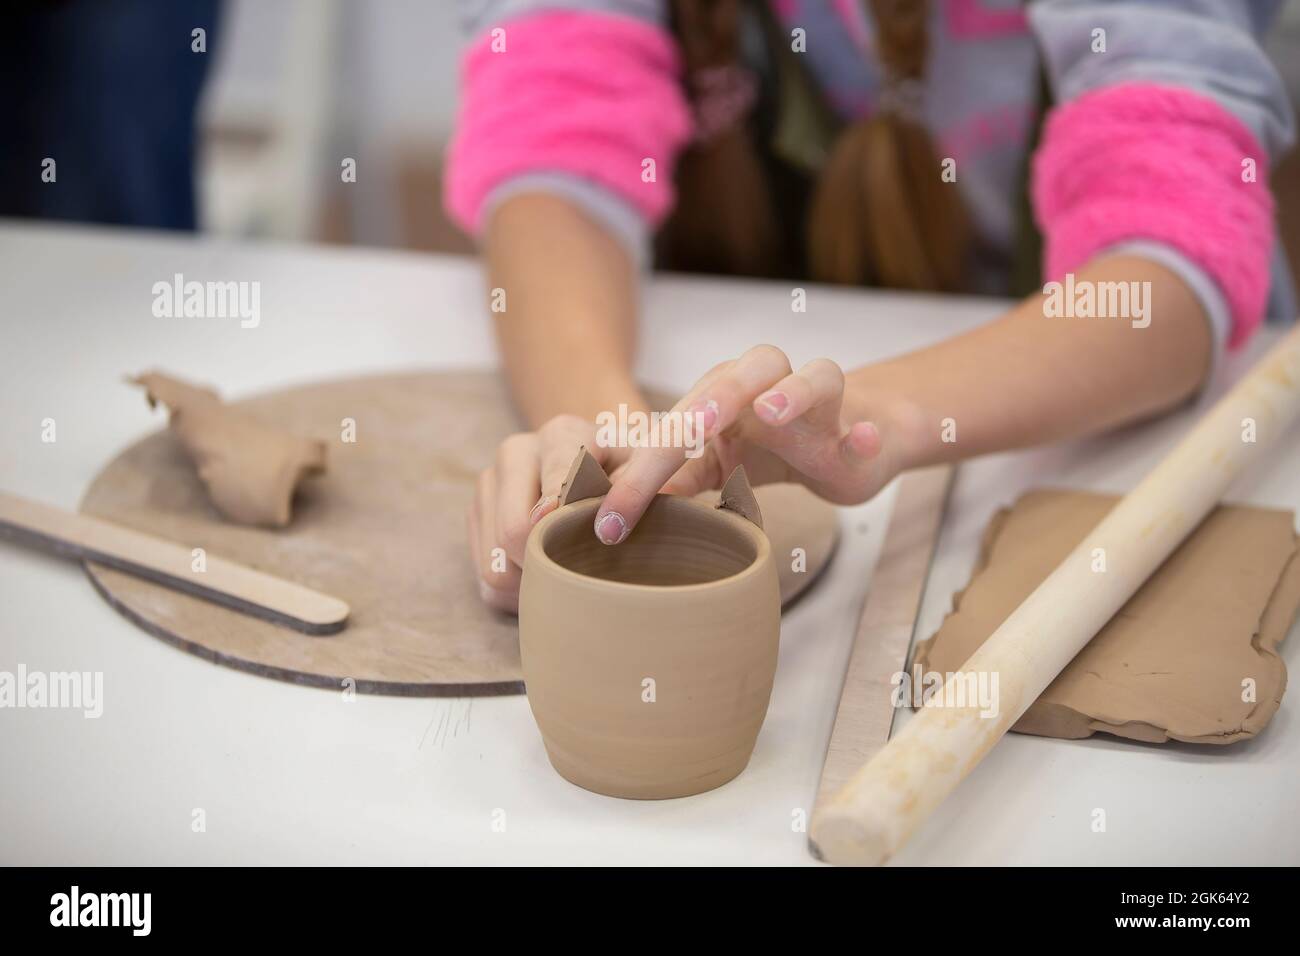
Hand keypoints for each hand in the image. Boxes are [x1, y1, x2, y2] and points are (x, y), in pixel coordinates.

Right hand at [468, 413, 632, 611]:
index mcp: (561, 435)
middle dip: (550, 564)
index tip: (581, 548)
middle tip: (587, 574)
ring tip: (570, 576)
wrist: (609, 464)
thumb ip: (641, 489)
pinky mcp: (478, 516)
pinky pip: (486, 578)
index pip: (554, 491)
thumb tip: (609, 528)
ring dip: (532, 584)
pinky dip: (517, 593)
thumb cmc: (638, 472)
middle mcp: (516, 452)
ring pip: (494, 563)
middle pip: (513, 533)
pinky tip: (548, 578)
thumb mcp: (656, 470)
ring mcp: (490, 484)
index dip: (565, 529)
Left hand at [593, 345, 897, 543]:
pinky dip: (862, 433)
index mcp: (719, 392)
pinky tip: (860, 440)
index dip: (641, 475)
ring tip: (773, 412)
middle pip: (736, 380)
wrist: (849, 438)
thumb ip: (675, 478)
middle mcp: (767, 384)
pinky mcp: (858, 428)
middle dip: (709, 402)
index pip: (673, 427)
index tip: (612, 523)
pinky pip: (864, 426)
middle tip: (685, 430)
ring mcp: (818, 404)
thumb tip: (620, 509)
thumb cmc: (773, 444)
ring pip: (812, 377)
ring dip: (792, 391)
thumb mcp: (715, 462)